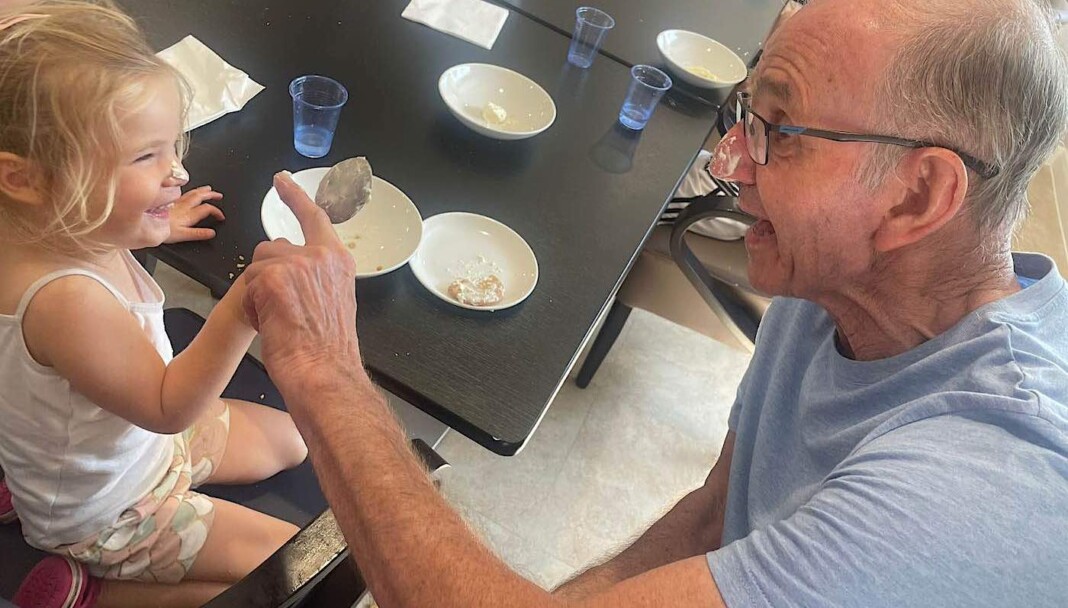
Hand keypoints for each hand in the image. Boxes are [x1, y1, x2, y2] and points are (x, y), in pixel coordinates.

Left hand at [164, 186, 224, 242]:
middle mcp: (182, 206)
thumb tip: (211, 232)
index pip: (207, 209)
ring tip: (208, 188)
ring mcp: (175, 203)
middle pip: (200, 197)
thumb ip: (198, 234)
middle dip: (211, 195)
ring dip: (201, 190)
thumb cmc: (162, 231)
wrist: (145, 224)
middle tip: (219, 195)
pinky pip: (182, 194)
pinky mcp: (168, 202)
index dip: (216, 211)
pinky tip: (188, 192)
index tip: (221, 216)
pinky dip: (188, 192)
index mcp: (188, 214)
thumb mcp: (183, 236)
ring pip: (191, 193)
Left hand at [242, 172, 362, 395]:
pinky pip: (248, 284)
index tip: (281, 180)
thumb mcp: (332, 302)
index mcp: (338, 260)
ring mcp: (298, 263)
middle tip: (281, 311)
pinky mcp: (275, 277)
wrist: (323, 372)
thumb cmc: (326, 351)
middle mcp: (321, 256)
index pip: (313, 217)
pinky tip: (270, 323)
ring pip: (256, 265)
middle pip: (272, 248)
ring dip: (258, 293)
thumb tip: (288, 274)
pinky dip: (252, 307)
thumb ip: (315, 278)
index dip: (295, 197)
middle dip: (266, 276)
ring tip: (277, 320)